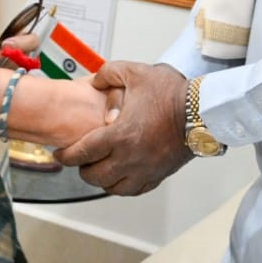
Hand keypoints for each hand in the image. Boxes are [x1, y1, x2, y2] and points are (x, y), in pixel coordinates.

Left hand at [55, 61, 189, 195]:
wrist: (201, 111)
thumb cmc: (171, 93)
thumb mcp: (135, 72)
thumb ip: (107, 74)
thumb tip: (94, 82)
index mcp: (120, 135)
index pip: (83, 153)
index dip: (66, 155)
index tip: (60, 153)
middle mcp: (130, 158)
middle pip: (94, 176)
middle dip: (82, 168)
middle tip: (79, 159)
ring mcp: (145, 170)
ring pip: (113, 188)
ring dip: (101, 180)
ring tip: (98, 168)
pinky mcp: (158, 175)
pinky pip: (134, 190)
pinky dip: (122, 186)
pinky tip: (119, 176)